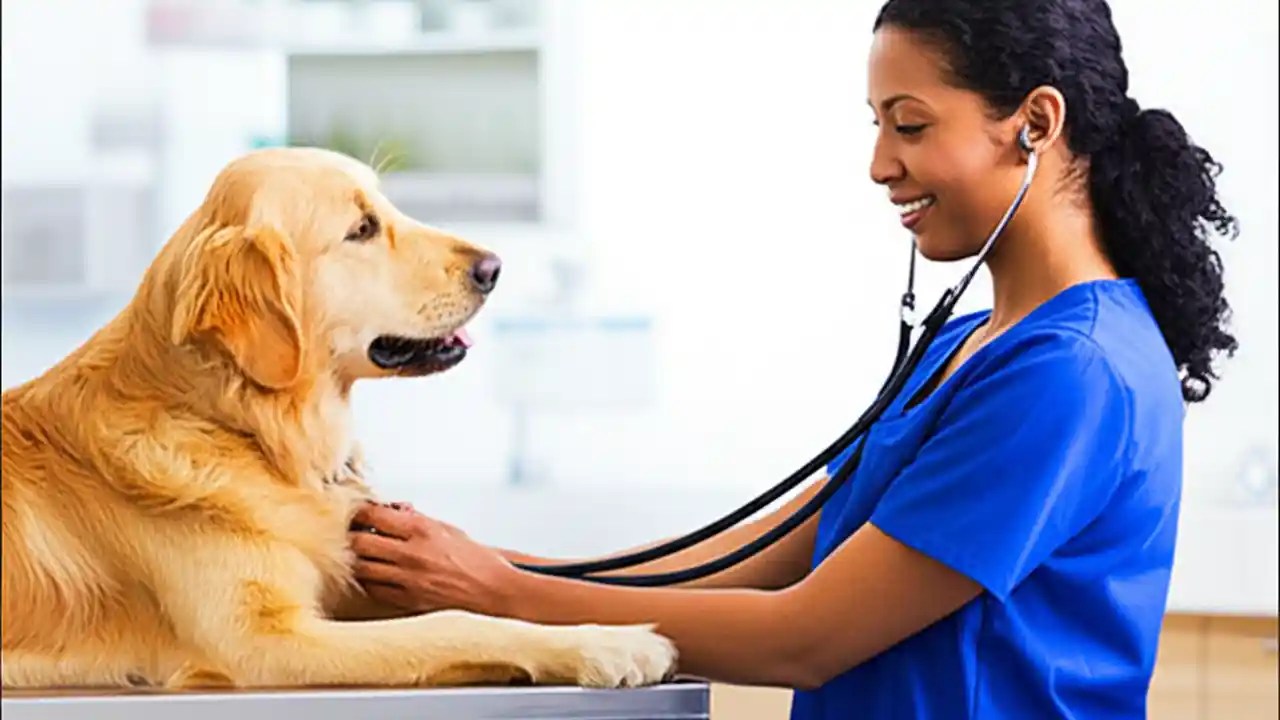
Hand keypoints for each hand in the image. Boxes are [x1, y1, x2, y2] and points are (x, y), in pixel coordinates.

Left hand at [348, 503, 519, 616]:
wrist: (493, 590)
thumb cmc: (474, 558)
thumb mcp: (447, 529)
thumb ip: (417, 519)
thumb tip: (391, 509)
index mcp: (422, 529)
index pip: (373, 515)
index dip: (360, 513)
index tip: (360, 515)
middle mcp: (411, 553)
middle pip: (359, 543)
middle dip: (354, 537)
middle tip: (357, 536)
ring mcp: (407, 579)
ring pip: (361, 569)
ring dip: (360, 561)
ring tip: (366, 557)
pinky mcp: (407, 600)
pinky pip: (373, 590)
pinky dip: (370, 581)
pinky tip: (378, 576)